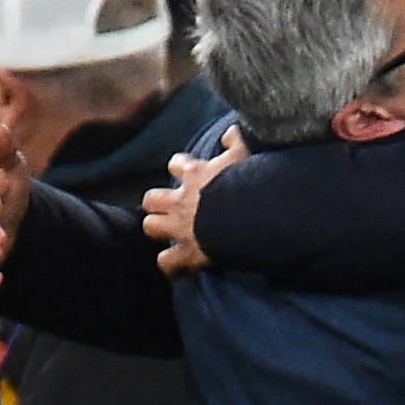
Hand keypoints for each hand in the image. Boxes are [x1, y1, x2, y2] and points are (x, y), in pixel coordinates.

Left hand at [142, 125, 247, 276]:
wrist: (254, 215)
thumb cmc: (253, 183)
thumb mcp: (248, 151)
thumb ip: (237, 137)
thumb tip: (227, 134)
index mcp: (196, 175)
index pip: (176, 164)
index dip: (181, 170)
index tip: (191, 175)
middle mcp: (182, 200)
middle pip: (151, 199)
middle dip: (159, 205)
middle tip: (175, 211)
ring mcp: (181, 228)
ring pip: (151, 226)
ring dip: (160, 231)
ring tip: (174, 237)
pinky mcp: (188, 253)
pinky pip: (167, 262)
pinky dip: (172, 267)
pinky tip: (182, 270)